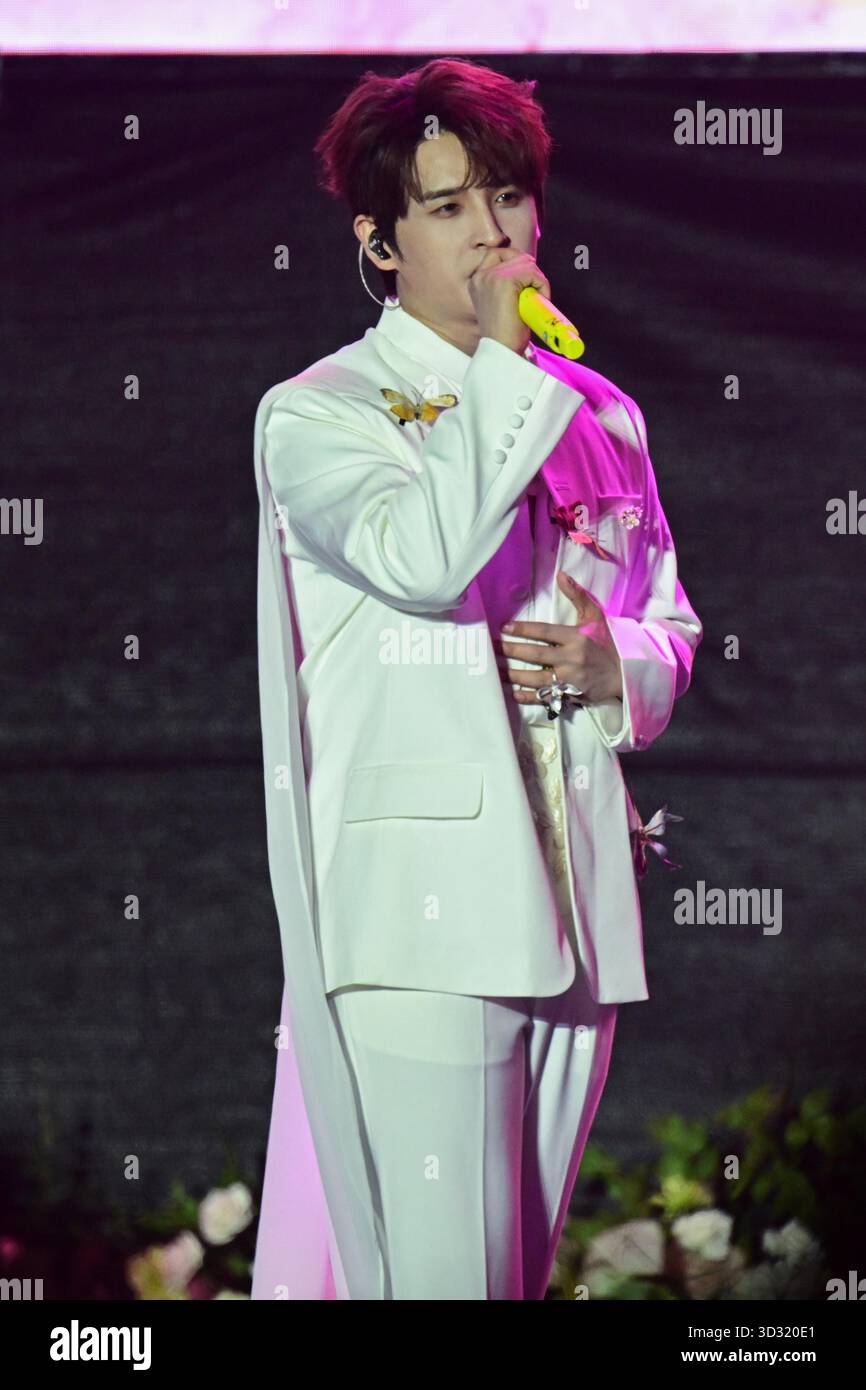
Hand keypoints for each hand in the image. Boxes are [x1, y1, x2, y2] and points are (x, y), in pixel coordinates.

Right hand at [467, 247, 550, 354]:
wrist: (501, 350)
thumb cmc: (505, 334)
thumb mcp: (502, 304)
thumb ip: (509, 286)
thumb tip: (529, 272)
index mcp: (477, 280)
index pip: (500, 254)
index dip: (519, 264)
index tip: (528, 282)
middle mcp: (481, 275)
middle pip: (515, 255)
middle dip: (531, 271)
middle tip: (535, 293)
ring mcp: (491, 275)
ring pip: (526, 262)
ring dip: (538, 279)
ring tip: (537, 299)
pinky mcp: (504, 280)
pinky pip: (532, 272)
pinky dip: (542, 285)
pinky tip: (539, 300)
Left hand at [494, 571, 623, 706]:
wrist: (624, 674)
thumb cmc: (606, 643)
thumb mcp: (595, 617)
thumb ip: (577, 596)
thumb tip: (561, 575)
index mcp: (576, 637)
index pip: (545, 631)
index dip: (523, 629)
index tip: (504, 628)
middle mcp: (572, 658)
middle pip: (536, 654)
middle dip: (511, 651)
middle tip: (492, 649)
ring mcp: (571, 678)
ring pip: (537, 677)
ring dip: (514, 675)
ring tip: (496, 671)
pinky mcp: (571, 695)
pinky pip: (546, 697)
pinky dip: (529, 696)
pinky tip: (514, 693)